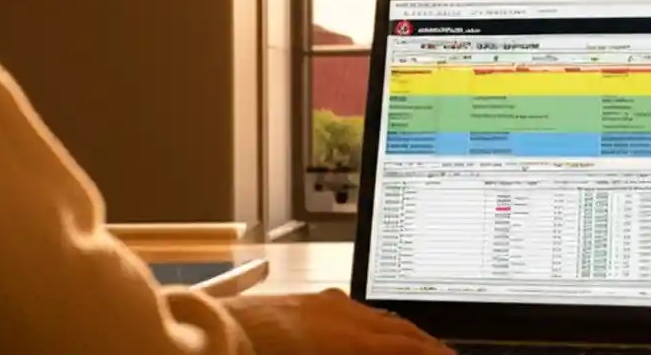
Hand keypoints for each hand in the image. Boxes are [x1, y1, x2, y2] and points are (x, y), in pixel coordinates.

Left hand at [222, 289, 454, 354]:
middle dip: (422, 341)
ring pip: (374, 315)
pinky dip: (370, 320)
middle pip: (396, 327)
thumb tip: (391, 350)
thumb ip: (366, 352)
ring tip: (411, 340)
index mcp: (351, 338)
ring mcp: (323, 303)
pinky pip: (350, 307)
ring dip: (397, 330)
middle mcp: (343, 314)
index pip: (406, 346)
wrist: (211, 336)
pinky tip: (364, 324)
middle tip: (439, 351)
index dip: (432, 352)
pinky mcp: (303, 300)